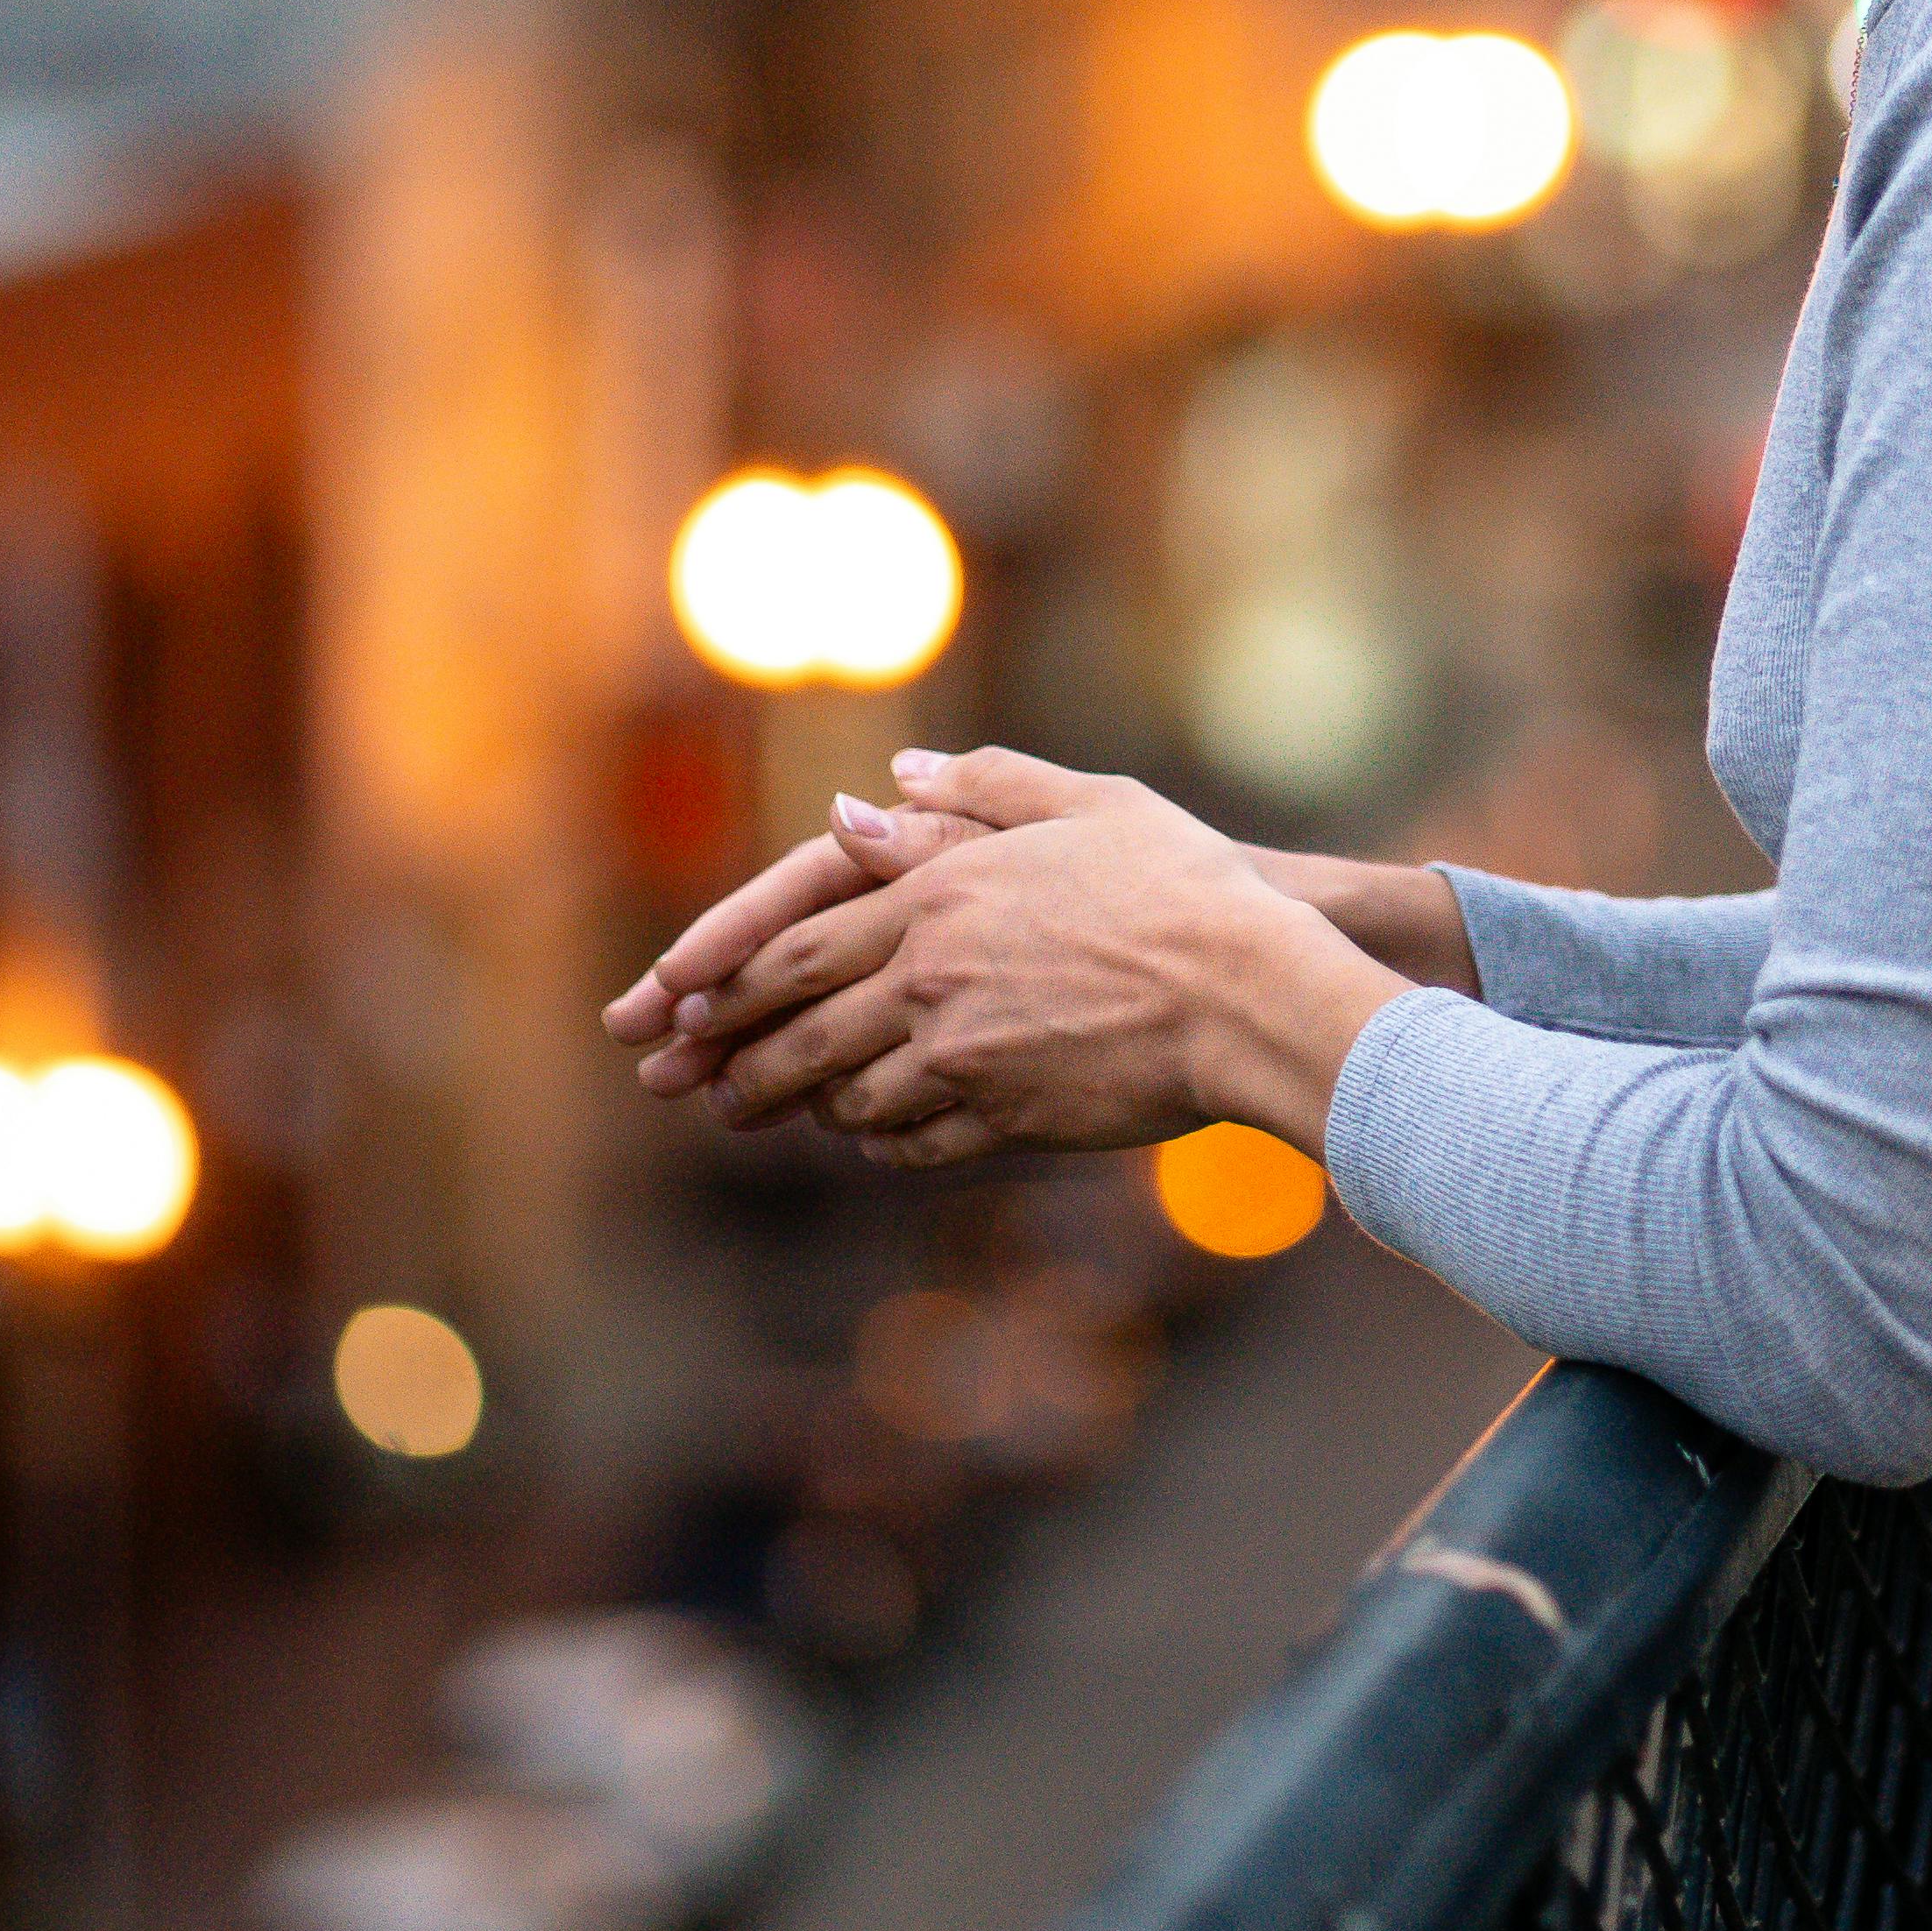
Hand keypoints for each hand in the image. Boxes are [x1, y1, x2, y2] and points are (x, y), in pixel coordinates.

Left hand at [603, 752, 1400, 1170]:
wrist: (1249, 990)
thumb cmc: (1184, 885)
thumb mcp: (1091, 804)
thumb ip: (982, 791)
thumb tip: (880, 791)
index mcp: (940, 893)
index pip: (797, 939)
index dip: (727, 974)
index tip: (681, 996)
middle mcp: (933, 976)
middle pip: (799, 1025)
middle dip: (734, 1052)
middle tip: (689, 1079)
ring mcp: (964, 1054)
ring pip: (844, 1091)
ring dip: (792, 1104)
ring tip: (757, 1113)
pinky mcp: (1005, 1116)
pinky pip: (912, 1138)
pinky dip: (875, 1140)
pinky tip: (866, 1138)